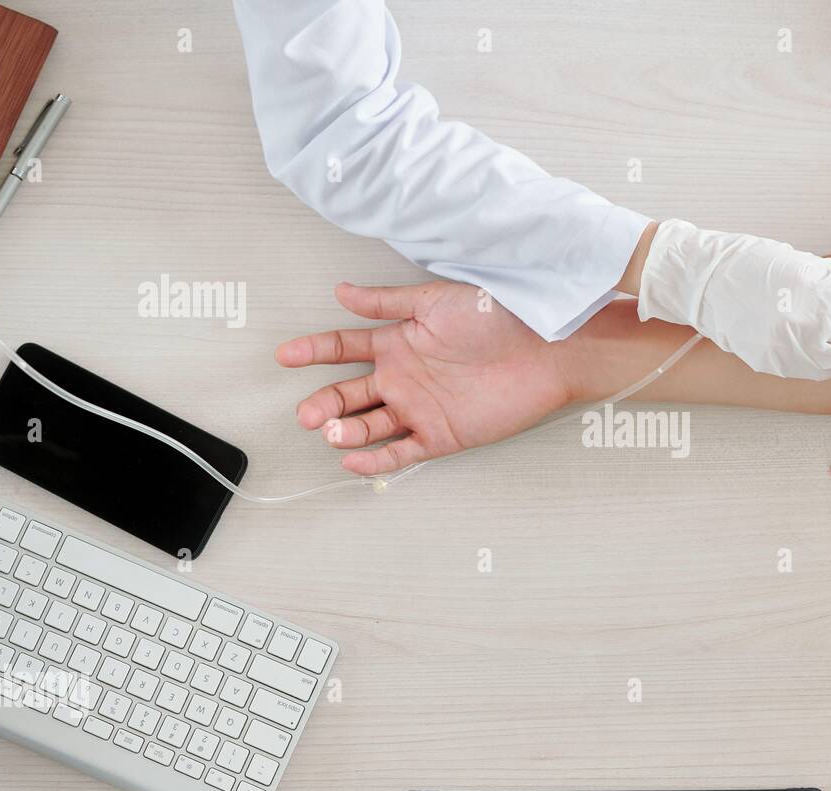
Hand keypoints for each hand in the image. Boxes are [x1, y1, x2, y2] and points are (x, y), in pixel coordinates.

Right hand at [275, 281, 572, 473]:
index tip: (285, 356)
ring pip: (369, 425)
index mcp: (399, 342)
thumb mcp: (435, 300)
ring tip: (328, 429)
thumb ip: (387, 303)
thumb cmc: (496, 316)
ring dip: (344, 430)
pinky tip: (351, 458)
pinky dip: (375, 458)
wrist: (545, 348)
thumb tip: (341, 292)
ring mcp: (420, 409)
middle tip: (306, 411)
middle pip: (349, 393)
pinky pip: (401, 451)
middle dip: (324, 402)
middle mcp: (404, 377)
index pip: (344, 347)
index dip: (314, 352)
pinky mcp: (442, 435)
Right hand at [636, 219, 830, 379]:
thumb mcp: (807, 263)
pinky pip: (821, 368)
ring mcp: (795, 350)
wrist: (704, 284)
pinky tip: (811, 337)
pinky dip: (826, 355)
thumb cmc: (754, 263)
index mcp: (823, 290)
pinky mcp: (781, 366)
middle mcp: (813, 324)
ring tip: (824, 318)